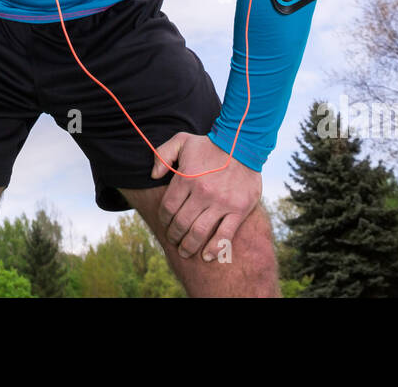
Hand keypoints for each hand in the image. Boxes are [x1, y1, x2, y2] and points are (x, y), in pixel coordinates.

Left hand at [150, 132, 261, 260]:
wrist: (243, 144)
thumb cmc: (209, 145)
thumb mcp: (181, 140)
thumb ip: (162, 155)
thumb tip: (153, 176)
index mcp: (187, 177)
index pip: (168, 208)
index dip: (163, 219)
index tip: (165, 223)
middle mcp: (203, 192)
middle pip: (181, 223)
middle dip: (174, 235)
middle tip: (173, 240)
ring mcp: (221, 202)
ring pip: (200, 232)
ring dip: (189, 246)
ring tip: (185, 251)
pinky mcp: (239, 209)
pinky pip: (225, 235)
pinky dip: (215, 249)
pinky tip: (207, 256)